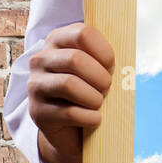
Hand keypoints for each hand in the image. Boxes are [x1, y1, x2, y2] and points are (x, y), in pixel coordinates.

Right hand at [27, 22, 114, 162]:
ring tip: (98, 103)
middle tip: (106, 88)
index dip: (104, 52)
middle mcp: (40, 59)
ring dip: (94, 97)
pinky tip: (95, 119)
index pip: (83, 33)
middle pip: (75, 59)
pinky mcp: (37, 112)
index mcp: (57, 40)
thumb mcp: (97, 67)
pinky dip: (91, 118)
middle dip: (100, 77)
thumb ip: (106, 55)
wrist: (72, 129)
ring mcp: (35, 86)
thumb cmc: (90, 90)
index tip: (111, 67)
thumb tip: (126, 54)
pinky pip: (70, 113)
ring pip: (69, 85)